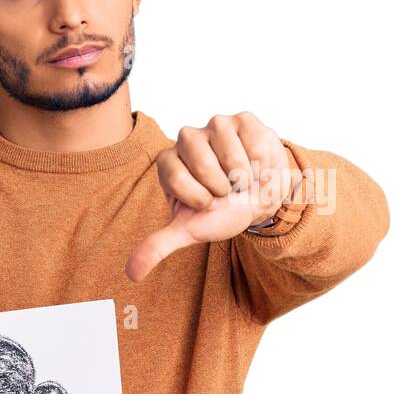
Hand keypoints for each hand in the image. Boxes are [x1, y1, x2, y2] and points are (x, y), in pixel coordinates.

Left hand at [125, 112, 293, 282]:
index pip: (176, 179)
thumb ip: (159, 246)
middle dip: (222, 189)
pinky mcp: (243, 120)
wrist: (259, 197)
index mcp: (167, 162)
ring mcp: (215, 125)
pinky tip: (258, 168)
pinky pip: (255, 145)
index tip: (207, 202)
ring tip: (243, 181)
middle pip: (202, 166)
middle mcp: (187, 138)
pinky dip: (263, 166)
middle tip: (226, 192)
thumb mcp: (190, 230)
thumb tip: (131, 274)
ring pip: (232, 158)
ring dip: (245, 180)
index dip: (200, 198)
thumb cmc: (221, 211)